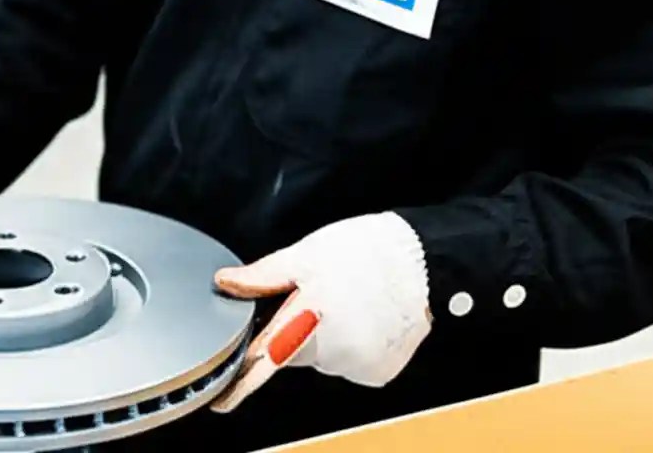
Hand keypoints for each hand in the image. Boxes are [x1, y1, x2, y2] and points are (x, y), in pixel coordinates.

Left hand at [210, 212, 431, 412]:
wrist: (428, 263)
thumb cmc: (367, 253)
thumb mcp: (306, 254)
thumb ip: (264, 275)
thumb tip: (226, 282)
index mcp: (307, 318)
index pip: (265, 360)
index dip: (243, 380)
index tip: (224, 398)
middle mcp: (332, 351)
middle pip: (294, 352)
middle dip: (296, 330)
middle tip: (317, 298)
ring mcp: (358, 366)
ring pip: (324, 358)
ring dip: (327, 337)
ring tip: (349, 303)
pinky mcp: (378, 373)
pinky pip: (351, 363)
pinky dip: (352, 346)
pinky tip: (366, 319)